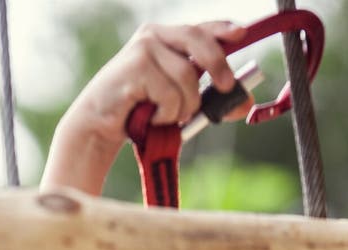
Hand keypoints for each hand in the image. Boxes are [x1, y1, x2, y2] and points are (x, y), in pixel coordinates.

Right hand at [41, 21, 248, 193]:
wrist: (102, 124)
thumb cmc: (142, 113)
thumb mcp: (181, 104)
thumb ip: (211, 100)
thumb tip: (244, 102)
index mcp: (166, 39)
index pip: (200, 28)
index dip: (222, 29)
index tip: (242, 34)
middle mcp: (155, 35)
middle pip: (199, 42)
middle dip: (218, 67)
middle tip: (225, 88)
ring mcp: (144, 48)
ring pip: (188, 79)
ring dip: (183, 107)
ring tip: (165, 115)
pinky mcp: (137, 65)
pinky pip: (171, 95)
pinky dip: (166, 114)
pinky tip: (150, 116)